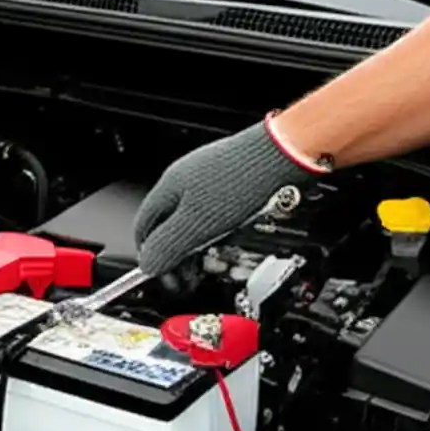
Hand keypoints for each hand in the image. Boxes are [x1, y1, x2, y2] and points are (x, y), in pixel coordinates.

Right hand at [133, 119, 323, 274]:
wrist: (285, 154)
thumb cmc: (243, 181)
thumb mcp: (197, 224)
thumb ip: (168, 246)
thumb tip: (147, 265)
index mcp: (169, 185)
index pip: (144, 227)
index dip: (149, 255)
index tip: (163, 276)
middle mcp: (186, 179)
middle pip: (169, 226)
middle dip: (177, 255)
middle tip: (189, 277)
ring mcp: (210, 180)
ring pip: (194, 221)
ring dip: (198, 246)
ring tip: (210, 262)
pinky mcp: (234, 182)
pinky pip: (217, 215)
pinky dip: (218, 234)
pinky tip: (230, 241)